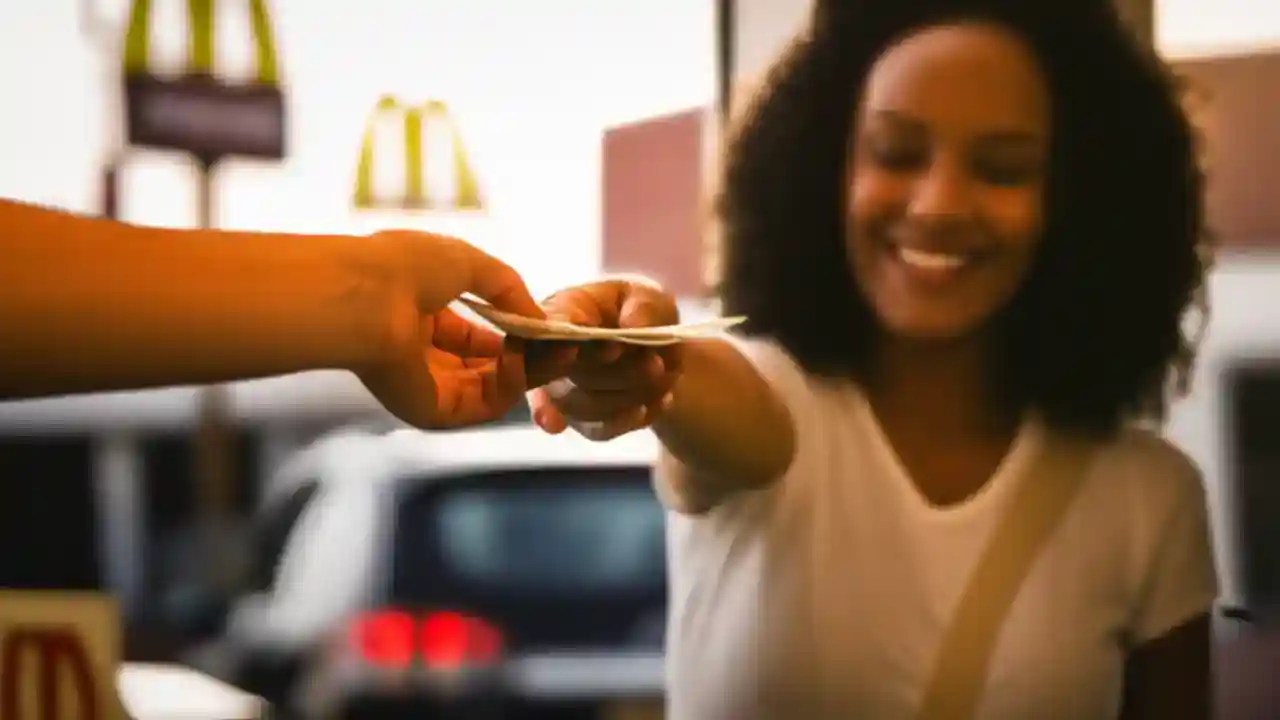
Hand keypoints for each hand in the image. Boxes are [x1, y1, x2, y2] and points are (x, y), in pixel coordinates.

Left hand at [355, 230, 571, 428]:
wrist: (365, 296)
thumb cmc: (405, 268)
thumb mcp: (468, 261)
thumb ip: (508, 287)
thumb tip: (539, 316)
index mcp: (421, 317)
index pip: (474, 336)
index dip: (512, 333)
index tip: (545, 329)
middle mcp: (423, 354)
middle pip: (486, 366)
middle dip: (528, 356)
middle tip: (563, 348)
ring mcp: (426, 385)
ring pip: (490, 389)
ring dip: (527, 371)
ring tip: (553, 353)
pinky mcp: (431, 411)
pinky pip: (481, 406)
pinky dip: (509, 386)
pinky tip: (522, 362)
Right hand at [527, 278, 681, 439]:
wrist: (655, 350)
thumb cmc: (640, 313)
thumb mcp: (649, 298)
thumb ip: (643, 307)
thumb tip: (632, 326)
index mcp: (561, 312)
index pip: (550, 330)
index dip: (571, 344)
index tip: (612, 348)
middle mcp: (550, 354)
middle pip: (569, 374)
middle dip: (617, 373)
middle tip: (655, 364)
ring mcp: (560, 391)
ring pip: (584, 406)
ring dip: (629, 396)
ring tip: (663, 379)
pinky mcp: (579, 420)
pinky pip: (598, 430)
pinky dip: (631, 419)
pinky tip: (660, 401)